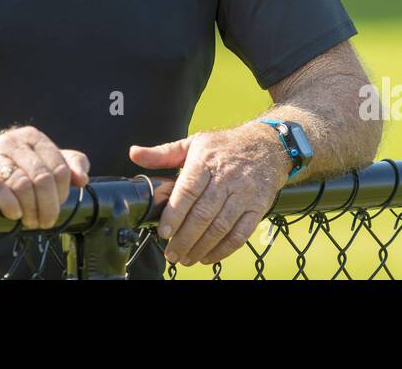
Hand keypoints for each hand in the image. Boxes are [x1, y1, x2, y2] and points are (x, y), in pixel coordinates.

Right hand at [0, 126, 89, 229]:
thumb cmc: (7, 168)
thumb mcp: (39, 161)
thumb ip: (68, 164)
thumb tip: (83, 179)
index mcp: (32, 137)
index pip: (60, 167)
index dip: (62, 193)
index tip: (58, 207)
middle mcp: (13, 141)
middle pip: (43, 178)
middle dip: (48, 205)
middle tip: (45, 221)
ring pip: (22, 184)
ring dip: (30, 209)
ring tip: (30, 221)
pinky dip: (9, 204)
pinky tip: (14, 214)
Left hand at [129, 123, 290, 266]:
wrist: (267, 146)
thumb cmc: (224, 146)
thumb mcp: (193, 143)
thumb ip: (163, 153)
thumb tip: (133, 154)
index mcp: (205, 161)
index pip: (188, 191)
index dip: (175, 214)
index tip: (163, 232)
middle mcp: (226, 177)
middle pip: (203, 213)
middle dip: (185, 238)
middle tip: (171, 253)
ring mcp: (244, 193)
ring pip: (220, 226)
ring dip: (201, 247)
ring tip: (186, 258)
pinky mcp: (258, 207)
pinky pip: (241, 233)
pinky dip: (224, 249)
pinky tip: (208, 256)